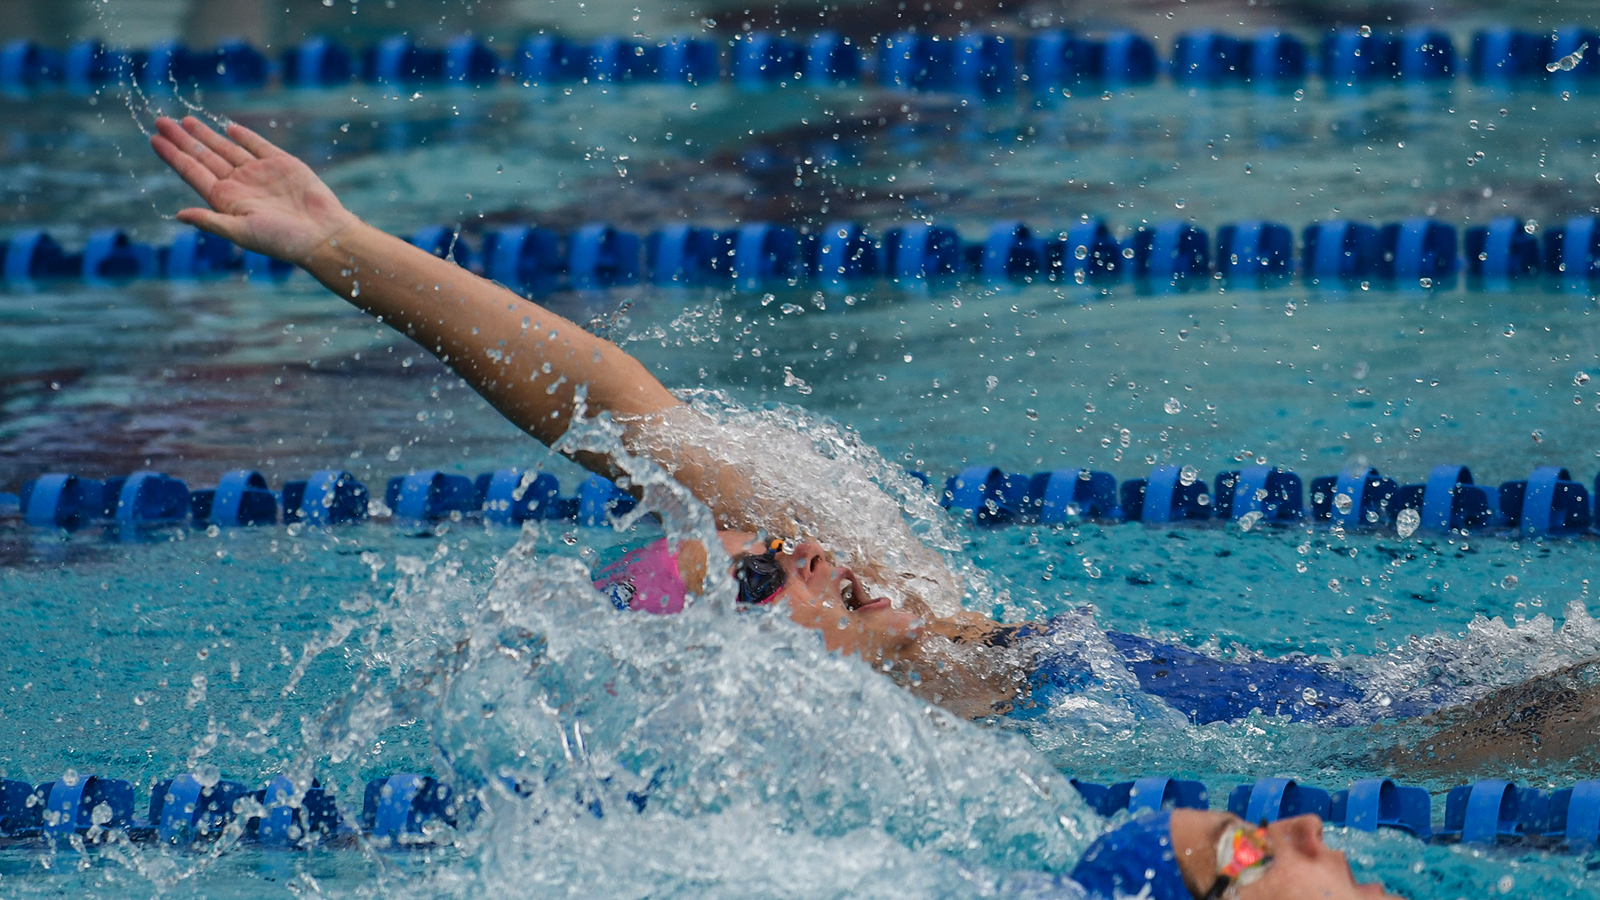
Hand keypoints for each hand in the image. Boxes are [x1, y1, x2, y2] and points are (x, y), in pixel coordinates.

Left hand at [150, 116, 359, 263]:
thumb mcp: (242, 232)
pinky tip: (227, 127)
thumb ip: (211, 222)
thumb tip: (178, 215)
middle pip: (203, 157)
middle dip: (182, 139)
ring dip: (205, 134)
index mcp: (226, 200)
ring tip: (185, 120)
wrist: (322, 234)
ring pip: (225, 148)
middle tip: (160, 121)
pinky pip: (257, 145)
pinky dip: (243, 135)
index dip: (172, 156)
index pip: (192, 172)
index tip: (154, 139)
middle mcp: (239, 185)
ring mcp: (259, 173)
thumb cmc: (283, 240)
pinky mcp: (282, 164)